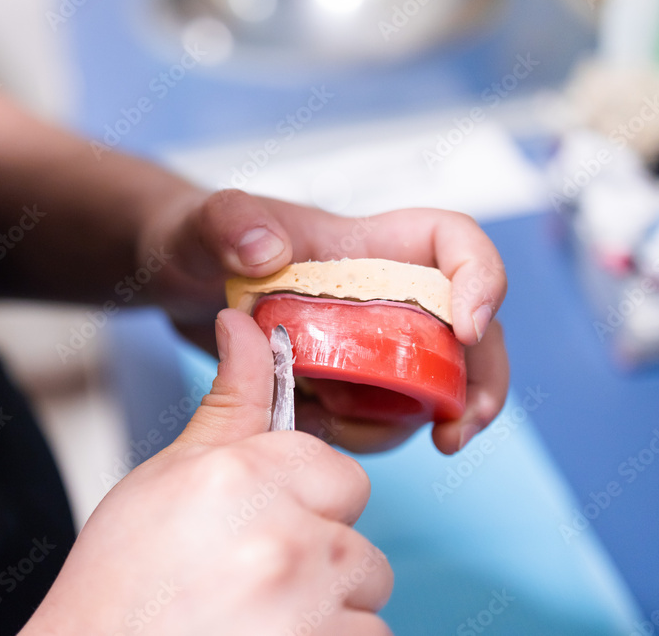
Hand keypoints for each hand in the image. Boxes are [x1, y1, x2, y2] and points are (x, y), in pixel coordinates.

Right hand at [21, 309, 392, 635]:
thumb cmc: (120, 587)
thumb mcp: (166, 479)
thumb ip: (228, 405)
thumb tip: (244, 326)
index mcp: (241, 478)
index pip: (337, 470)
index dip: (306, 502)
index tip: (269, 525)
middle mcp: (282, 538)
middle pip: (357, 539)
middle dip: (322, 560)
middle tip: (254, 581)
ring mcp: (306, 607)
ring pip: (367, 597)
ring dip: (330, 612)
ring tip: (260, 620)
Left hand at [139, 189, 509, 454]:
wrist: (178, 282)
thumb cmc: (200, 237)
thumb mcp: (206, 222)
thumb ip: (229, 223)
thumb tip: (267, 254)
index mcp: (370, 245)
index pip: (453, 243)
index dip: (480, 278)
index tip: (465, 328)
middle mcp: (384, 295)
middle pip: (467, 334)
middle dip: (477, 385)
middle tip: (457, 432)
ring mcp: (367, 343)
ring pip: (426, 389)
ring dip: (409, 422)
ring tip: (344, 427)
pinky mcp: (343, 381)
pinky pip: (374, 418)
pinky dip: (356, 434)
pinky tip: (311, 427)